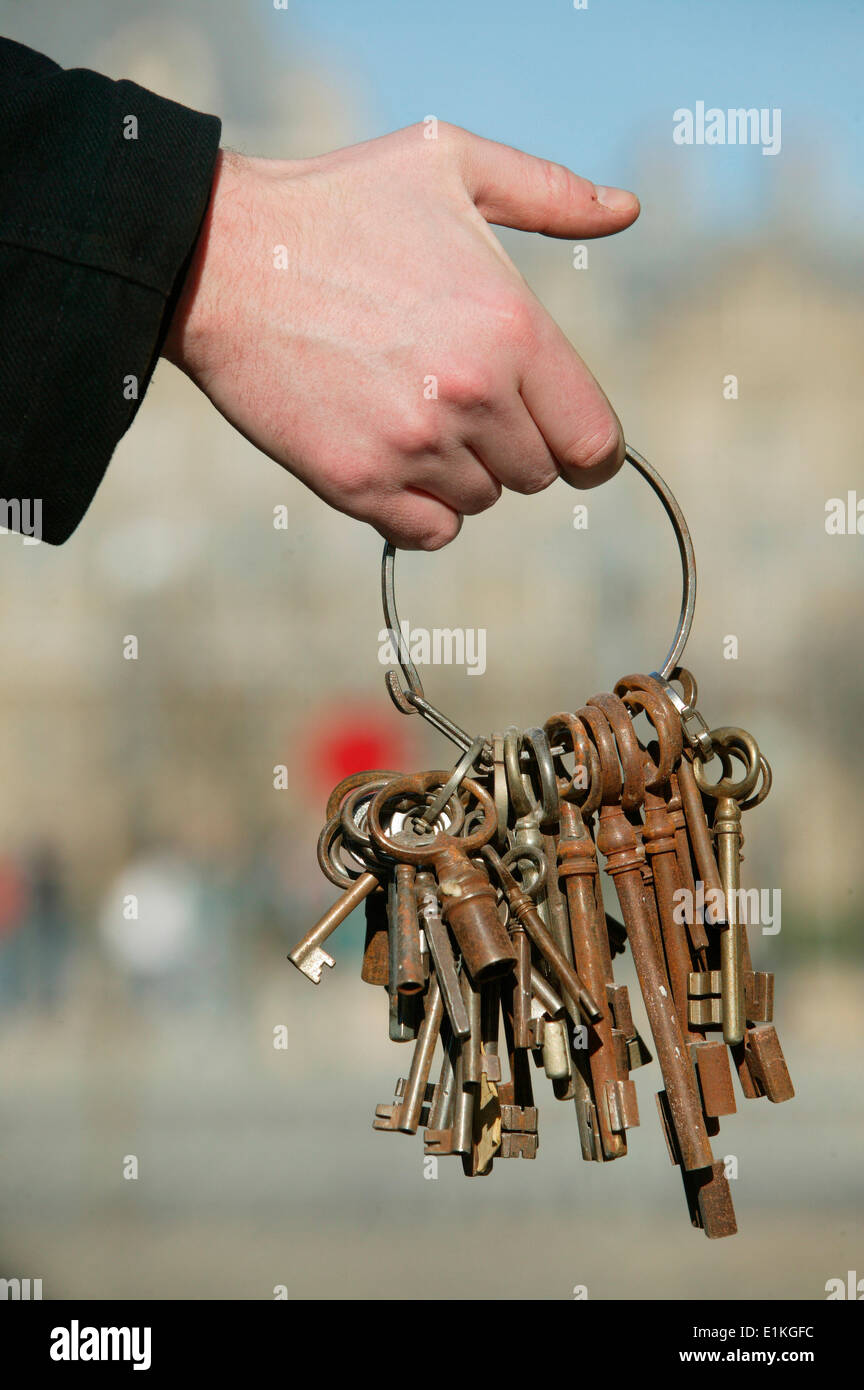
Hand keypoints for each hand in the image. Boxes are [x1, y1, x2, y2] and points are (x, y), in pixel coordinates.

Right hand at [163, 123, 638, 548]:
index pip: (594, 441)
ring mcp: (412, 448)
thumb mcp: (451, 163)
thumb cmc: (338, 204)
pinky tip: (394, 457)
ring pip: (481, 501)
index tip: (571, 442)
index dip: (589, 448)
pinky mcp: (357, 484)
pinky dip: (421, 508)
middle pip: (537, 475)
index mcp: (511, 329)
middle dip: (516, 445)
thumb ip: (549, 192)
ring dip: (463, 471)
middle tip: (464, 398)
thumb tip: (625, 210)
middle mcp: (471, 398)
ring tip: (414, 409)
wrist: (218, 257)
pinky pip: (429, 532)